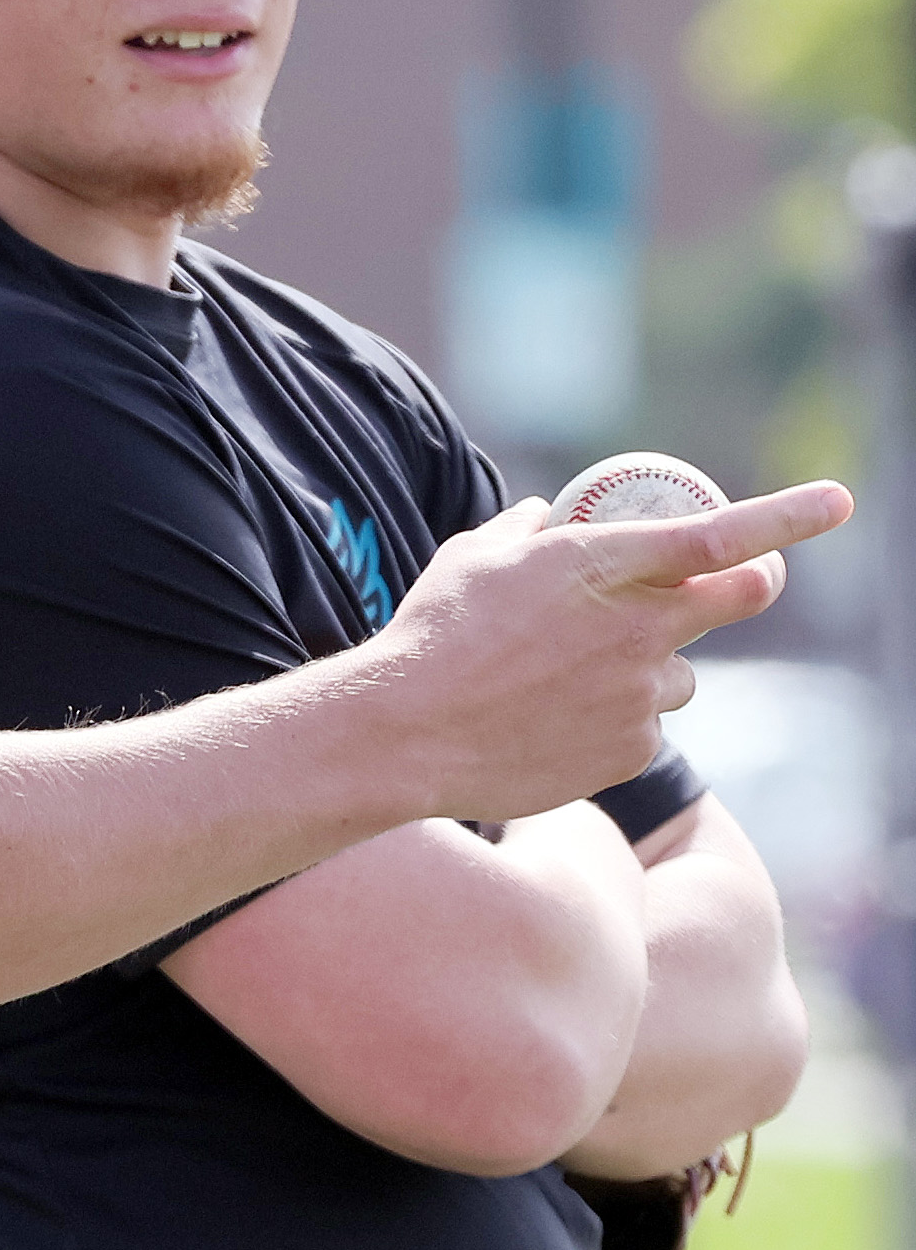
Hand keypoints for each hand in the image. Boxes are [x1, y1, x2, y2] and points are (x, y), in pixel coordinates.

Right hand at [364, 481, 850, 821]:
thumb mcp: (473, 557)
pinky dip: (613, 714)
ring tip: (569, 672)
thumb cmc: (434, 632)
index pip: (719, 536)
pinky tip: (552, 716)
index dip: (789, 517)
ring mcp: (641, 695)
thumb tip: (542, 517)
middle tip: (733, 580)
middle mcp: (638, 628)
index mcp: (602, 566)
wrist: (410, 732)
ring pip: (679, 670)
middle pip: (739, 598)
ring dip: (650, 661)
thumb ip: (523, 532)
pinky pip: (643, 722)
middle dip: (749, 582)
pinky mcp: (632, 750)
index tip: (839, 500)